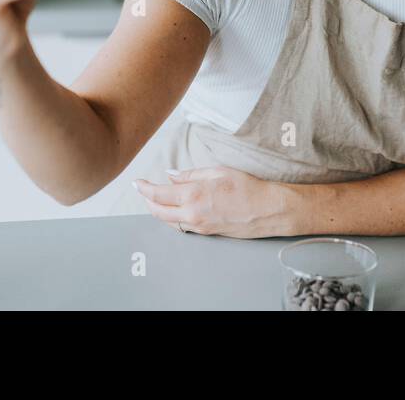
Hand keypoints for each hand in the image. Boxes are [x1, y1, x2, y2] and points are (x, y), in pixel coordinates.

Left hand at [134, 167, 292, 238]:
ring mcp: (198, 226)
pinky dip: (172, 217)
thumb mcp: (218, 171)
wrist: (267, 210)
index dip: (144, 189)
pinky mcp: (206, 233)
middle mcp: (192, 214)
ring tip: (156, 198)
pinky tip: (175, 208)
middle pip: (158, 212)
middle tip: (143, 190)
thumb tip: (171, 176)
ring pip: (169, 221)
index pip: (159, 194)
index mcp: (194, 195)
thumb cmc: (247, 187)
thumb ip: (190, 174)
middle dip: (147, 201)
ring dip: (158, 210)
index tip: (137, 182)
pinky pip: (182, 225)